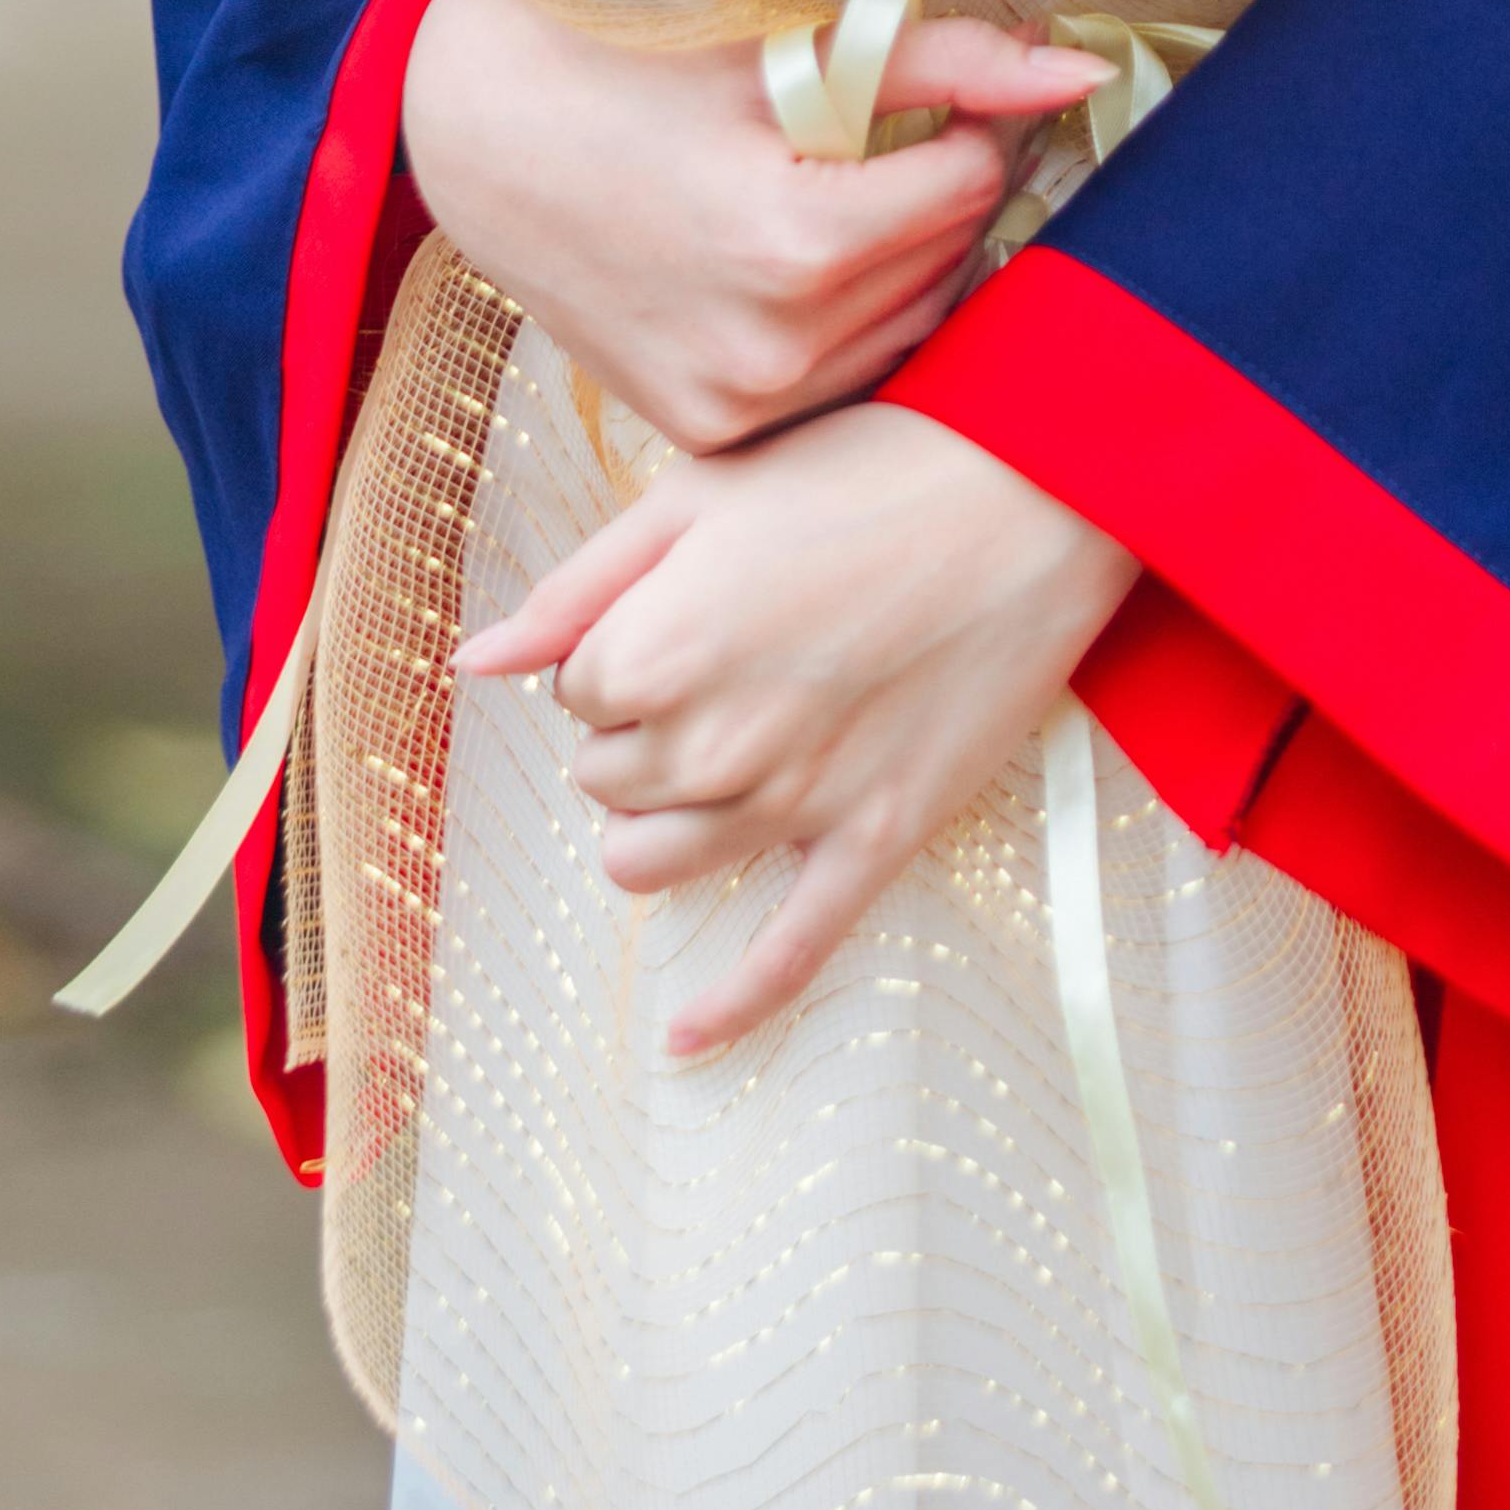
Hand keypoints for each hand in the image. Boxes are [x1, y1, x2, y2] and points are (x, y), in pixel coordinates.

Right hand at [397, 0, 1100, 455]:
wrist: (477, 132)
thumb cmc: (625, 60)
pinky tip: (795, 264)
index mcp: (798, 241)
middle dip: (935, 195)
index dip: (962, 127)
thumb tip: (1081, 79)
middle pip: (947, 260)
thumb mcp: (786, 45)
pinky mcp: (707, 434)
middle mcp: (773, 348)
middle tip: (873, 142)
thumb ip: (947, 63)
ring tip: (833, 196)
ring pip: (908, 327)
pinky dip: (845, 322)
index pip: (972, 184)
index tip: (920, 98)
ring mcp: (737, 406)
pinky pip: (839, 378)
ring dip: (901, 264)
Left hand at [458, 406, 1135, 1049]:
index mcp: (652, 655)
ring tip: (708, 758)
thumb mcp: (700, 494)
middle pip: (606, 780)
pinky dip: (729, 1005)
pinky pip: (787, 951)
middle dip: (637, 728)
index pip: (574, 695)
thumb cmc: (862, 469)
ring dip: (657, 821)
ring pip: (651, 864)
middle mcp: (710, 747)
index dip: (618, 645)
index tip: (684, 602)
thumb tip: (476, 662)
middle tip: (720, 650)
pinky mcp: (874, 838)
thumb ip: (576, 587)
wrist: (1033, 493)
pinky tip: (684, 1040)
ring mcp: (795, 806)